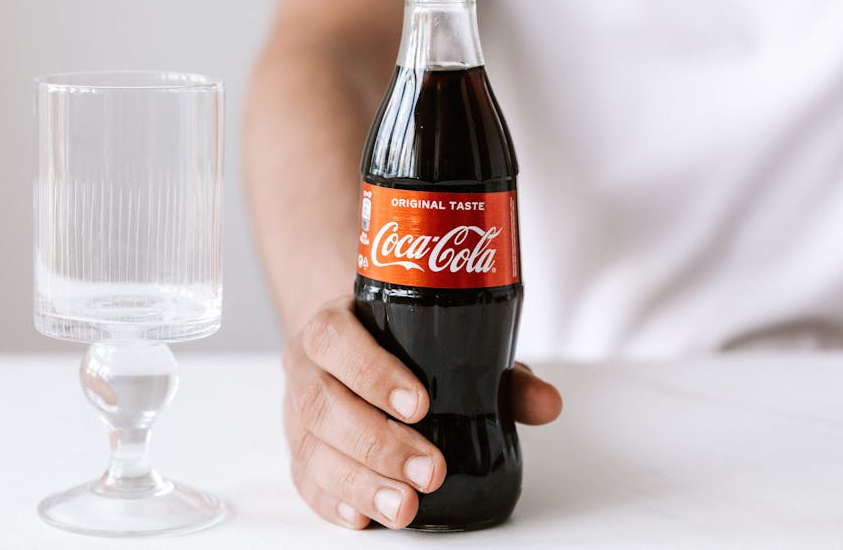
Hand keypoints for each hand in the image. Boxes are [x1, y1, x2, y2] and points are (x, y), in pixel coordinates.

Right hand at [282, 296, 562, 528]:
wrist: (348, 349)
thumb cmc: (399, 347)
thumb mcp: (445, 346)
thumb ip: (496, 374)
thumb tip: (547, 404)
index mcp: (334, 326)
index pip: (336, 339)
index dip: (371, 372)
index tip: (419, 404)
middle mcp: (307, 367)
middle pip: (323, 404)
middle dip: (377, 443)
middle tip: (429, 471)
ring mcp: (295, 412)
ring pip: (311, 449)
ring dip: (360, 482)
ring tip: (405, 506)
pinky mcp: (298, 451)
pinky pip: (304, 480)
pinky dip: (333, 502)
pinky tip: (364, 516)